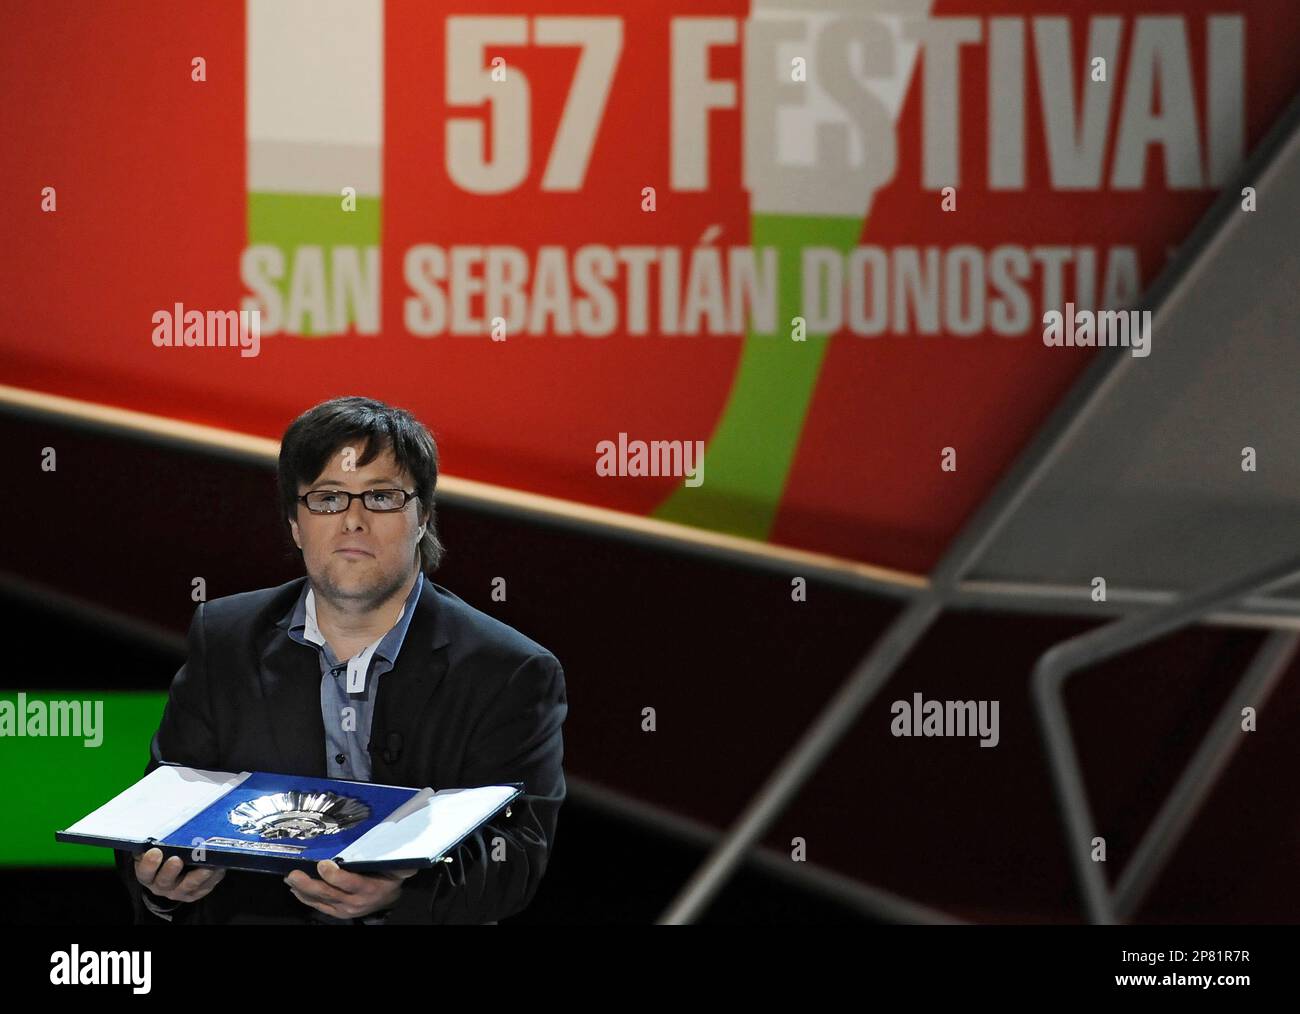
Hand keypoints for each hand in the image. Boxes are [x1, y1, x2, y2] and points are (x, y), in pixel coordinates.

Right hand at [134, 847, 225, 902]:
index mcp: (148, 874)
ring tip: (206, 867)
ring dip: (197, 877)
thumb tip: (165, 817)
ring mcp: (179, 891)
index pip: (144, 871)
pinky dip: (213, 878)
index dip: (149, 863)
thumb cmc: (164, 854)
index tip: (155, 851)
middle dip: (171, 871)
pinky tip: (219, 868)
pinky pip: (205, 887)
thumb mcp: (156, 848)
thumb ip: (158, 840)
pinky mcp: (195, 893)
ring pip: (187, 887)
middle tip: (177, 860)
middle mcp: (161, 885)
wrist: (171, 874)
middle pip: (165, 881)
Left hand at [284, 860, 418, 918]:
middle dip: (309, 883)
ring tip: (290, 879)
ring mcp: (343, 909)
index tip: (323, 864)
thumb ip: (401, 863)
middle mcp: (354, 901)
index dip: (334, 875)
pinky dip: (306, 898)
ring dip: (302, 890)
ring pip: (320, 900)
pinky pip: (318, 906)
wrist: (388, 900)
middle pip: (328, 893)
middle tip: (294, 873)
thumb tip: (406, 855)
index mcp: (368, 888)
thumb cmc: (390, 878)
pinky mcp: (336, 912)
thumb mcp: (399, 869)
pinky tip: (295, 890)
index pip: (348, 883)